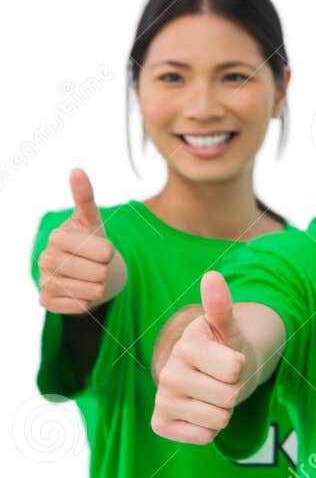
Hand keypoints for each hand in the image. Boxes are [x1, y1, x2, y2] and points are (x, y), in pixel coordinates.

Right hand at [37, 169, 126, 313]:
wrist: (81, 270)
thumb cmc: (89, 242)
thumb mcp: (92, 221)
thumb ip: (85, 198)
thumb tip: (77, 170)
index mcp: (57, 237)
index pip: (104, 250)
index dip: (110, 252)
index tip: (103, 249)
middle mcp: (45, 258)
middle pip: (99, 272)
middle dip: (105, 270)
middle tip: (97, 266)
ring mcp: (44, 281)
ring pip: (92, 291)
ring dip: (99, 286)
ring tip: (91, 278)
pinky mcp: (46, 302)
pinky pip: (81, 307)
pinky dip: (88, 301)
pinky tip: (81, 291)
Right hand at [151, 271, 247, 444]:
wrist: (211, 375)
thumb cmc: (225, 349)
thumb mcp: (228, 327)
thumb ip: (221, 306)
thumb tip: (212, 276)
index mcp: (186, 347)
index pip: (236, 368)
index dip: (241, 366)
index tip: (230, 360)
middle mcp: (168, 373)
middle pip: (230, 396)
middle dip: (235, 389)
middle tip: (224, 379)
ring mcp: (162, 400)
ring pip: (219, 419)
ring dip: (224, 410)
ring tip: (213, 393)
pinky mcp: (160, 424)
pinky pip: (205, 437)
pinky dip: (210, 428)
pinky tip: (201, 410)